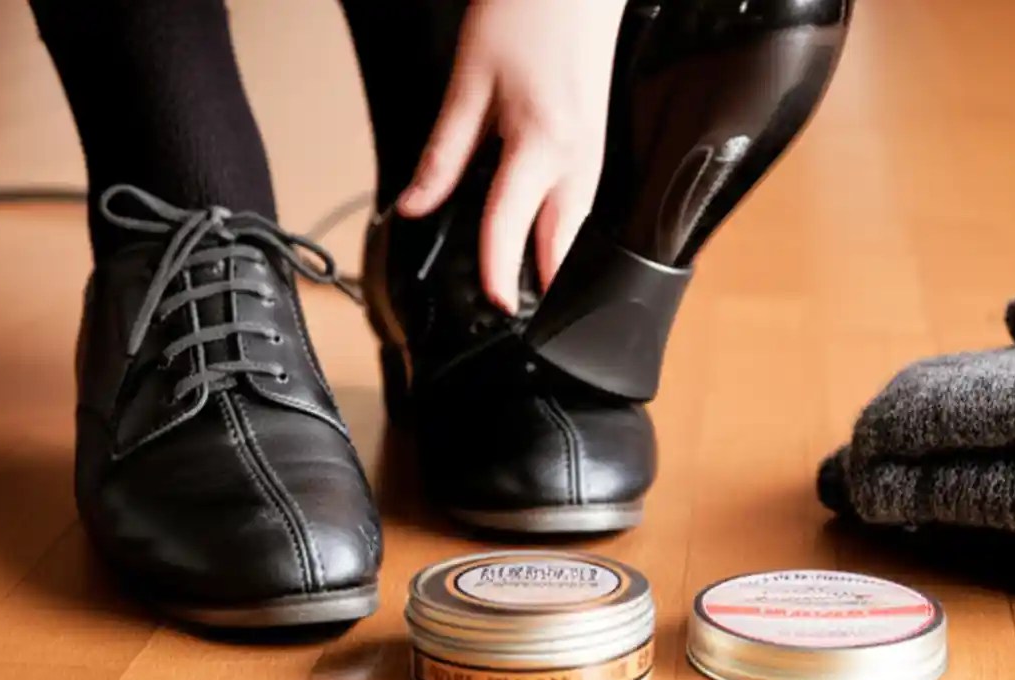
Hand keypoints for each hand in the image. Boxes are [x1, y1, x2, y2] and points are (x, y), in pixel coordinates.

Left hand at [396, 0, 627, 313]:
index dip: (496, 274)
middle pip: (561, 244)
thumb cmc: (526, 14)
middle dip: (541, 284)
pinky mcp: (599, 142)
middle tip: (517, 315)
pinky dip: (567, 228)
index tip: (491, 305)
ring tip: (532, 288)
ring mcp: (595, 153)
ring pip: (579, 227)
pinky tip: (550, 232)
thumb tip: (416, 204)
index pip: (510, 229)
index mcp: (539, 146)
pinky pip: (585, 202)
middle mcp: (577, 159)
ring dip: (557, 260)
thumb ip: (442, 154)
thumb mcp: (468, 84)